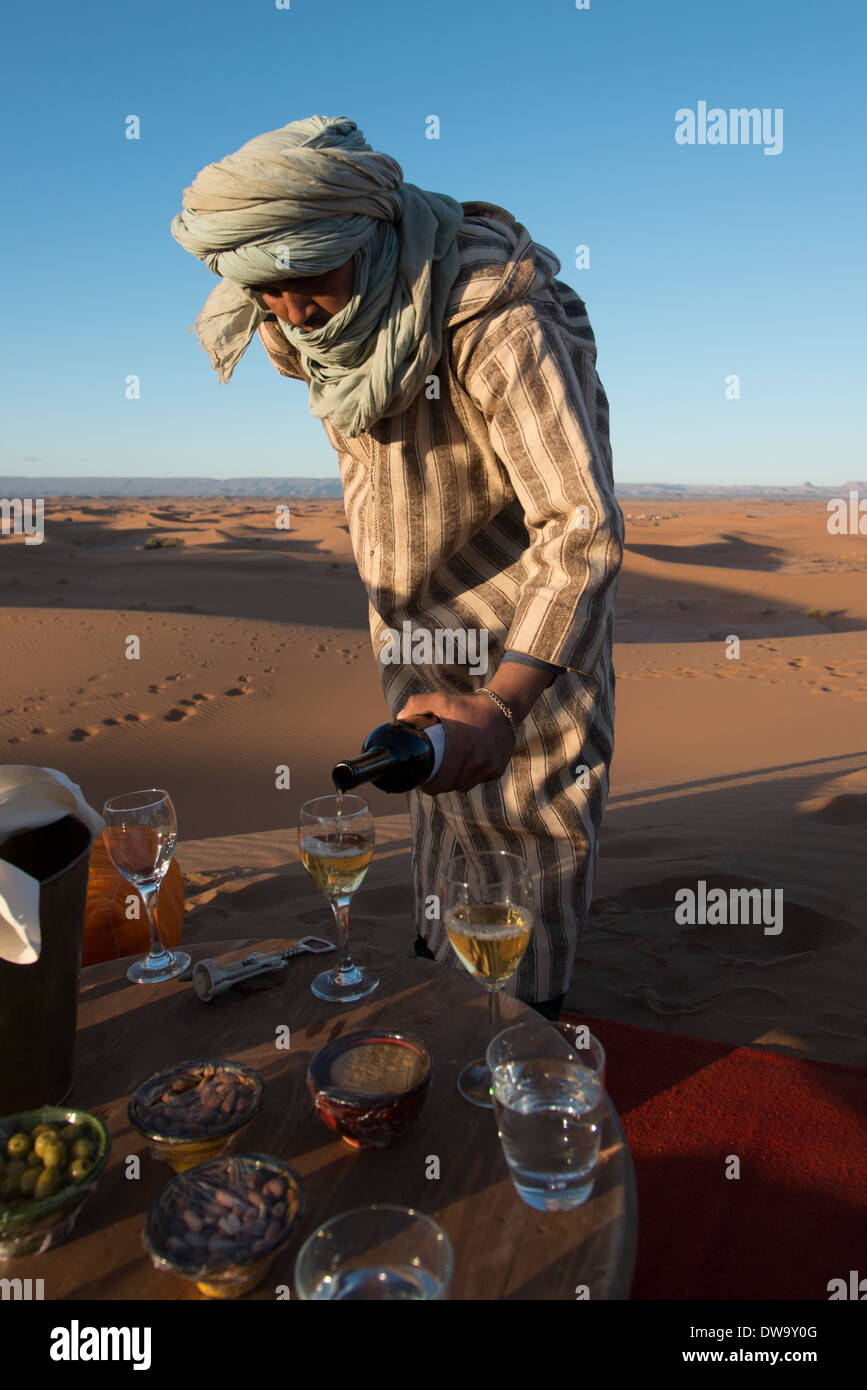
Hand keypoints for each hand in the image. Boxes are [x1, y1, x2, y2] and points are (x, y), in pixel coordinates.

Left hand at [396, 692, 515, 794]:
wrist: (502, 708)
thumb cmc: (467, 705)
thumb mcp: (440, 699)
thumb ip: (416, 706)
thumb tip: (400, 718)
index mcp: (459, 747)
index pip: (440, 782)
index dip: (429, 786)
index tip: (423, 781)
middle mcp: (476, 760)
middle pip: (451, 786)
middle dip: (440, 784)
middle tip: (433, 776)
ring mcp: (488, 766)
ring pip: (465, 785)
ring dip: (456, 781)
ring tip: (449, 770)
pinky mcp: (497, 769)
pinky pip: (479, 780)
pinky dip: (471, 776)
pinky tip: (467, 765)